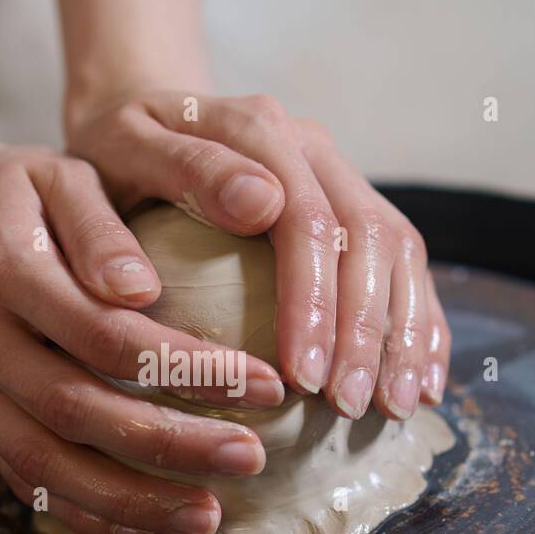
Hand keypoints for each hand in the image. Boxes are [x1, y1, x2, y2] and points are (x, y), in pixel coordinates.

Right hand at [0, 141, 285, 533]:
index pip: (103, 333)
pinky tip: (148, 528)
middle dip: (169, 444)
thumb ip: (100, 228)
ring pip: (45, 464)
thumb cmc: (17, 192)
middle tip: (251, 458)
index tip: (264, 383)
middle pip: (75, 410)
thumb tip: (144, 290)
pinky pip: (26, 483)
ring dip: (131, 498)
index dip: (187, 366)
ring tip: (210, 514)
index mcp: (1, 267)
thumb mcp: (61, 174)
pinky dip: (87, 514)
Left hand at [67, 90, 451, 420]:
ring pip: (398, 253)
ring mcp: (339, 176)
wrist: (135, 125)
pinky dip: (420, 325)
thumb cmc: (113, 155)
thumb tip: (261, 204)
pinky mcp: (352, 209)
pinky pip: (405, 265)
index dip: (312, 303)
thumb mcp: (121, 150)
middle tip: (347, 406)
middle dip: (363, 333)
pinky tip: (421, 383)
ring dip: (402, 336)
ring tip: (392, 409)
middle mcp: (312, 148)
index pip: (306, 220)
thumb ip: (183, 169)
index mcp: (260, 130)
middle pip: (366, 240)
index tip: (301, 379)